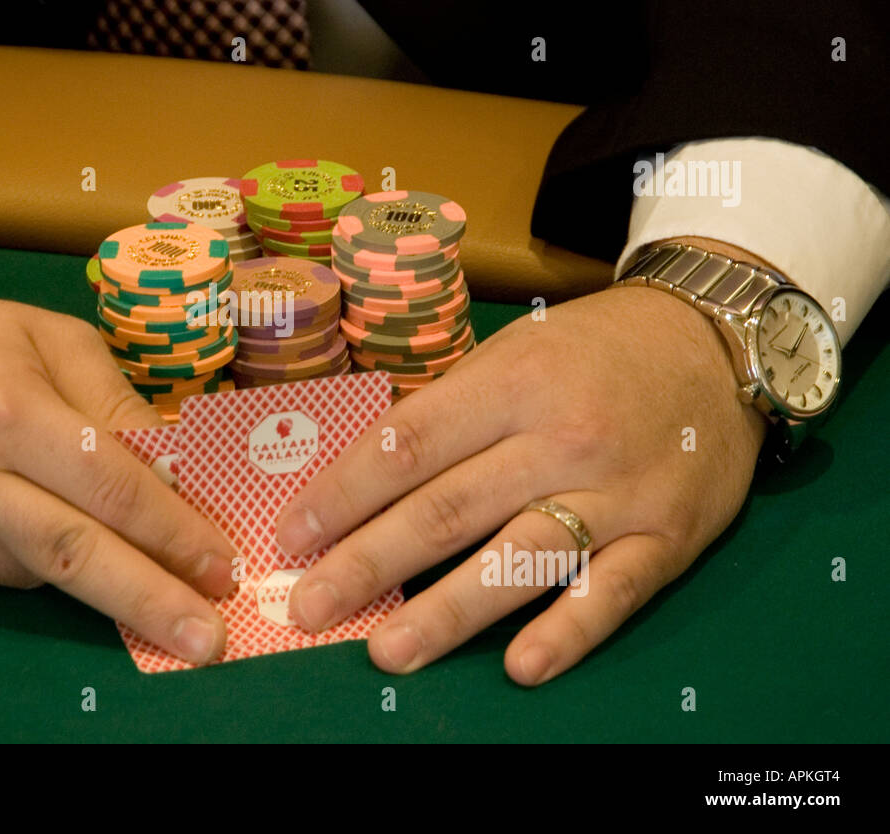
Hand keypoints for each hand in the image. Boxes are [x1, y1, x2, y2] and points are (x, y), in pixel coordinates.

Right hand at [0, 219, 235, 663]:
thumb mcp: (47, 337)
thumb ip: (114, 401)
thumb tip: (174, 474)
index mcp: (4, 407)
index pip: (109, 487)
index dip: (173, 533)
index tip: (222, 568)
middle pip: (72, 555)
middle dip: (149, 601)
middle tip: (207, 640)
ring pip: (28, 572)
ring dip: (72, 560)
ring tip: (60, 508)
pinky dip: (9, 557)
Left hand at [274, 280, 766, 683]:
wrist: (717, 342)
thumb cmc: (596, 350)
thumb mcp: (515, 353)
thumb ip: (448, 411)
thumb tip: (366, 471)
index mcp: (513, 382)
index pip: (408, 446)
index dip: (343, 495)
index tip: (292, 535)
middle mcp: (561, 438)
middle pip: (448, 508)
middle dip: (369, 563)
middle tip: (309, 608)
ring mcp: (618, 491)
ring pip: (520, 557)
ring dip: (448, 611)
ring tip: (387, 652)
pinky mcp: (666, 537)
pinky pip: (612, 592)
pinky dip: (568, 630)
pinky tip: (520, 666)